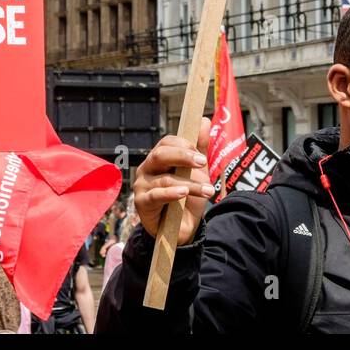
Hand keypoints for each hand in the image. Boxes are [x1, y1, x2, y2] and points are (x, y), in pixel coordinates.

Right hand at [134, 118, 214, 246]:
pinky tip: (184, 193)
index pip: (166, 143)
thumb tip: (204, 120)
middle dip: (182, 157)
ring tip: (208, 190)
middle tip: (202, 163)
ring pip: (165, 179)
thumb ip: (200, 148)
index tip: (201, 154)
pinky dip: (171, 194)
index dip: (183, 145)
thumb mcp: (198, 172)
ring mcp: (142, 186)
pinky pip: (155, 195)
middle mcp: (147, 168)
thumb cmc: (187, 197)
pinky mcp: (141, 203)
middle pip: (160, 155)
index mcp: (159, 158)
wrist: (184, 228)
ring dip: (190, 184)